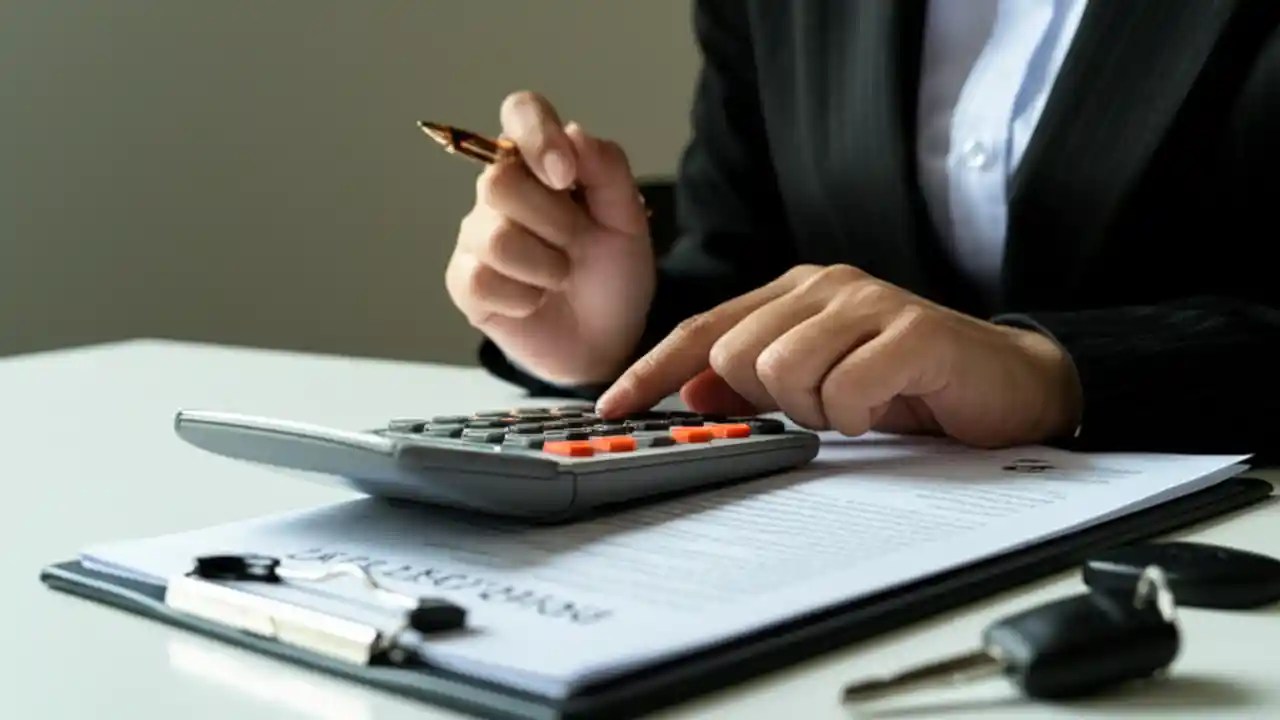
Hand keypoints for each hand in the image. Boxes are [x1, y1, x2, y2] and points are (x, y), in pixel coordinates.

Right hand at [445, 91, 654, 384]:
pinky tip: (535, 302)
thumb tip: (573, 133)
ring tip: (561, 277)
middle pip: (498, 181)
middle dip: (554, 223)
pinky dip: (523, 298)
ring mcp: (476, 235)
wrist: (606, 339)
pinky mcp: (464, 281)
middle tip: (579, 245)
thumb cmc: (613, 272)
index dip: (536, 135)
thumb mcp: (628, 221)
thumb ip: (607, 171)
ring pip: (493, 237)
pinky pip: (481, 280)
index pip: (520, 111)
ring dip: (545, 266)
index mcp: (541, 162)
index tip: (565, 176)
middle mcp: (501, 190)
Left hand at [596, 264, 1082, 447]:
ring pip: (783, 370)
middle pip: (737, 353)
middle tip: (823, 405)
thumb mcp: (820, 383)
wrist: (1007, 383)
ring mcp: (869, 303)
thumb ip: (758, 383)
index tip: (613, 405)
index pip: (704, 329)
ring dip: (817, 410)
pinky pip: (846, 389)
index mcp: (794, 293)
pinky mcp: (912, 332)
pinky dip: (858, 415)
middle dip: (769, 399)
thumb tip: (694, 393)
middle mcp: (825, 286)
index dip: (653, 370)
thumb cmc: (908, 383)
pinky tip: (886, 406)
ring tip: (859, 405)